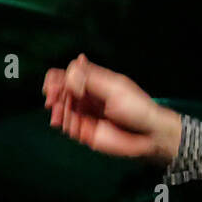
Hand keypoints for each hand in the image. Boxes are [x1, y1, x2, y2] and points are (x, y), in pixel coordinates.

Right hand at [42, 54, 181, 163]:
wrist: (148, 134)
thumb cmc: (136, 107)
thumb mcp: (114, 88)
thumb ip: (91, 79)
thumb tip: (71, 68)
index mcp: (95, 82)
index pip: (69, 74)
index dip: (58, 77)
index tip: (54, 83)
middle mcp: (87, 96)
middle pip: (61, 90)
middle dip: (54, 93)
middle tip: (53, 99)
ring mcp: (85, 113)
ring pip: (61, 107)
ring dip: (56, 108)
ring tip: (58, 111)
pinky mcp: (84, 130)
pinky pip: (67, 124)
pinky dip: (62, 121)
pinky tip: (63, 122)